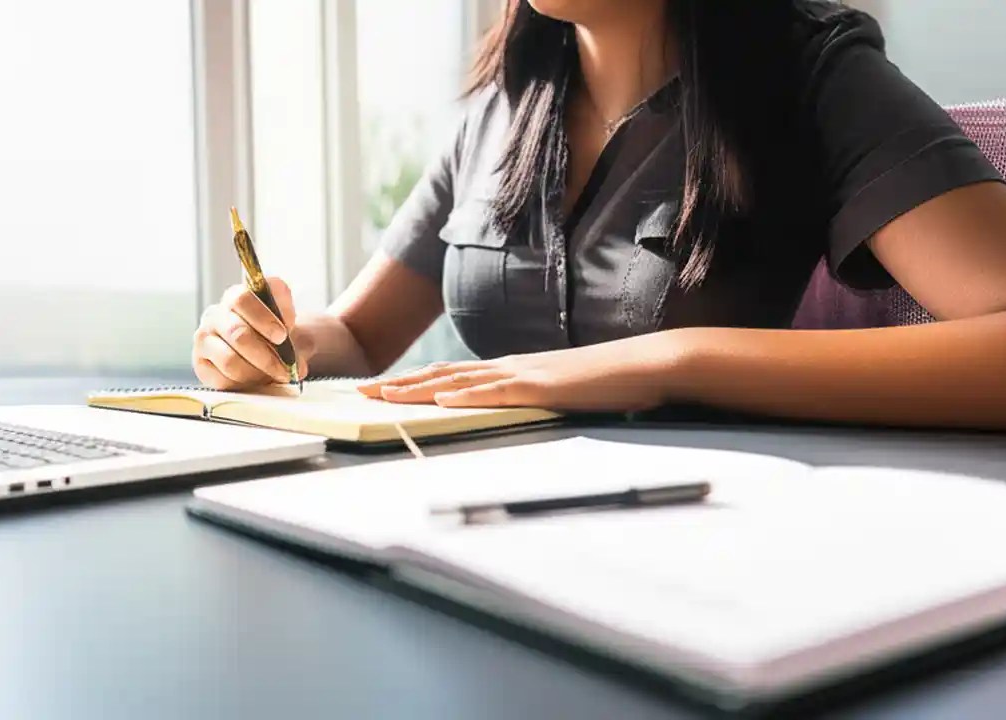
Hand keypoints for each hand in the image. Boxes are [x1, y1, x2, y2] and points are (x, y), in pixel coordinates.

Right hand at [192, 277, 310, 389]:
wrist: (264, 347)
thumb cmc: (273, 332)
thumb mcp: (288, 324)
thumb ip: (295, 337)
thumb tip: (296, 364)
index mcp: (235, 297)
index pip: (243, 299)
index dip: (264, 318)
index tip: (282, 336)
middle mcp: (215, 314)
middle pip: (237, 333)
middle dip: (266, 355)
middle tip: (284, 368)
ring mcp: (204, 339)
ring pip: (229, 360)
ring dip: (257, 373)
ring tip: (273, 376)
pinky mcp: (200, 363)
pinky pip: (222, 379)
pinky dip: (244, 384)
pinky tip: (256, 381)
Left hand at [357, 333, 688, 411]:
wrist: (644, 365)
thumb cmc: (606, 383)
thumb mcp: (558, 393)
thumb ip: (531, 399)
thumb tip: (510, 411)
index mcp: (511, 370)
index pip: (451, 377)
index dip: (414, 384)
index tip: (382, 390)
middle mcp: (508, 367)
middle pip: (443, 376)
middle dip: (399, 385)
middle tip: (361, 393)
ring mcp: (524, 375)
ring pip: (459, 382)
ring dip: (418, 389)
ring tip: (384, 396)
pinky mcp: (542, 387)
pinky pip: (498, 392)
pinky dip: (466, 396)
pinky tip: (440, 400)